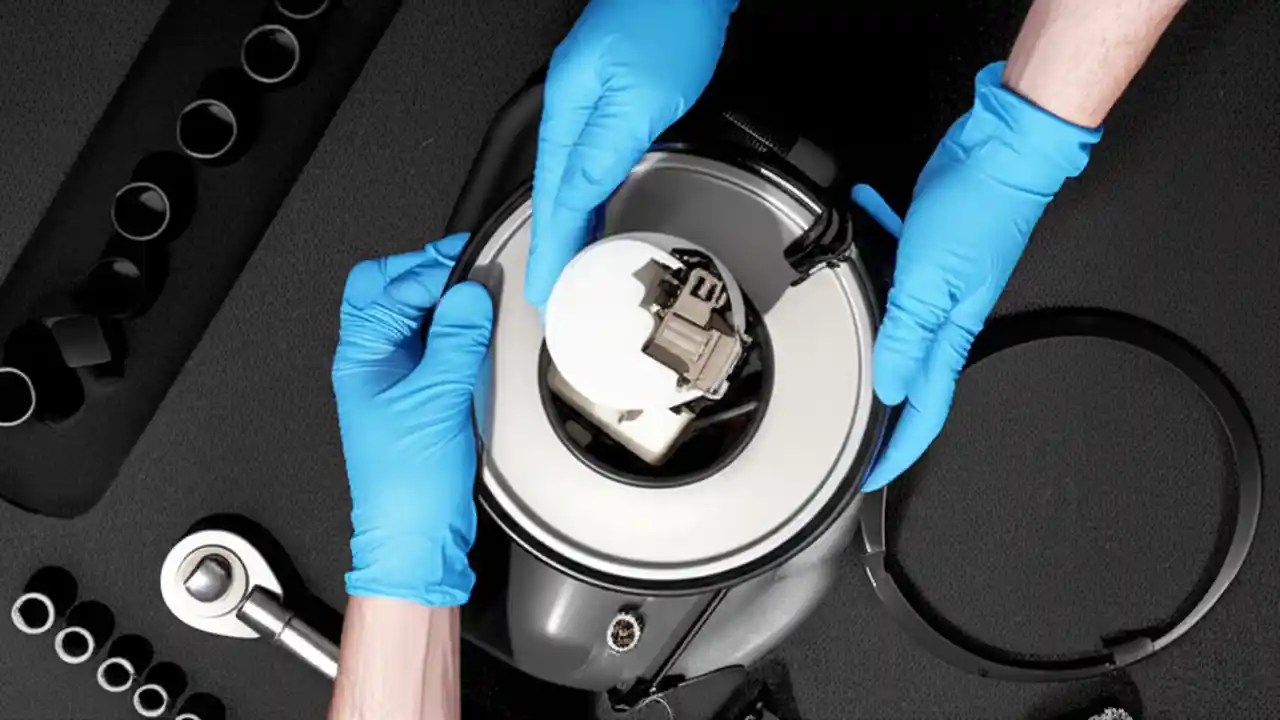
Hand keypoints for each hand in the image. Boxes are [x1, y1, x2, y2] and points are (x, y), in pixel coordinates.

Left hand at [332, 233, 493, 605]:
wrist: (417, 536)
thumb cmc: (406, 484)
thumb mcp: (435, 401)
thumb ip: (456, 341)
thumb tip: (471, 292)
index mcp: (360, 357)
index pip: (390, 288)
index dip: (430, 270)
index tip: (470, 264)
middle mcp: (374, 361)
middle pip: (387, 290)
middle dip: (424, 271)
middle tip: (466, 264)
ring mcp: (398, 377)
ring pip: (413, 315)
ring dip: (442, 299)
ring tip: (477, 292)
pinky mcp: (424, 393)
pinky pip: (437, 344)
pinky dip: (458, 329)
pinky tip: (480, 329)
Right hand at [526, 0, 738, 305]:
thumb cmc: (667, 20)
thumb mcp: (637, 100)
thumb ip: (603, 154)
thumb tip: (577, 202)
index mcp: (568, 112)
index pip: (555, 199)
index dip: (552, 247)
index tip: (544, 286)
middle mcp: (573, 107)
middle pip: (555, 191)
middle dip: (552, 242)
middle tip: (549, 285)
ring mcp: (592, 99)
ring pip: (573, 176)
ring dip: (570, 221)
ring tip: (569, 262)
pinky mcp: (617, 94)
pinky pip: (593, 158)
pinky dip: (590, 192)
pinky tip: (598, 206)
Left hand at [858, 62, 1101, 490]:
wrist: (1005, 149)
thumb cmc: (979, 211)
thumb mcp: (928, 282)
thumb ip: (906, 336)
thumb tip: (888, 388)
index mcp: (948, 334)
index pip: (924, 410)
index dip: (897, 450)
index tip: (869, 477)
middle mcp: (945, 315)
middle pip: (908, 375)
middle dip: (878, 406)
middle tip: (844, 427)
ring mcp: (938, 281)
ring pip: (896, 322)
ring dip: (868, 330)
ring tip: (835, 342)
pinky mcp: (929, 246)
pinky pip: (892, 261)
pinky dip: (870, 248)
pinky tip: (851, 230)